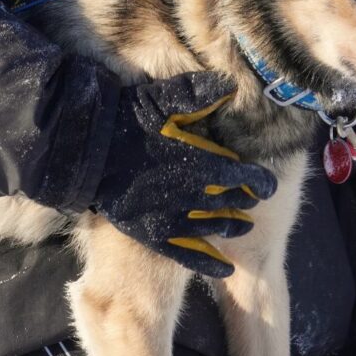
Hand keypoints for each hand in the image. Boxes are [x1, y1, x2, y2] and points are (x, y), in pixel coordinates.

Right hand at [91, 72, 277, 277]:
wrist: (88, 151)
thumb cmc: (126, 119)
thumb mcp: (165, 98)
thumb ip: (200, 93)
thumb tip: (232, 86)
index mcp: (204, 164)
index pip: (247, 178)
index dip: (261, 182)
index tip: (267, 184)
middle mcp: (196, 196)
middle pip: (235, 204)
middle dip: (246, 201)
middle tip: (251, 199)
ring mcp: (176, 219)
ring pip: (217, 229)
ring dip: (233, 227)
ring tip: (240, 225)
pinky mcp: (155, 235)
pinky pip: (190, 256)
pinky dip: (211, 263)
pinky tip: (225, 268)